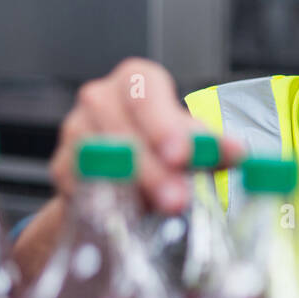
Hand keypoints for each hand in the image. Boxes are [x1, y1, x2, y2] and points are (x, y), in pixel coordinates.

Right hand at [50, 57, 242, 212]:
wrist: (122, 175)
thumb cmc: (160, 148)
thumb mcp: (190, 143)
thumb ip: (211, 147)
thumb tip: (237, 152)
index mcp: (137, 81)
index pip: (146, 92)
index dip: (164, 124)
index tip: (182, 155)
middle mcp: (101, 98)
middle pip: (120, 127)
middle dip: (152, 167)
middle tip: (177, 198)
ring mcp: (75, 130)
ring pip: (98, 158)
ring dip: (131, 187)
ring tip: (160, 209)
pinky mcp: (62, 166)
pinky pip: (79, 184)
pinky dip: (103, 201)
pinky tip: (126, 216)